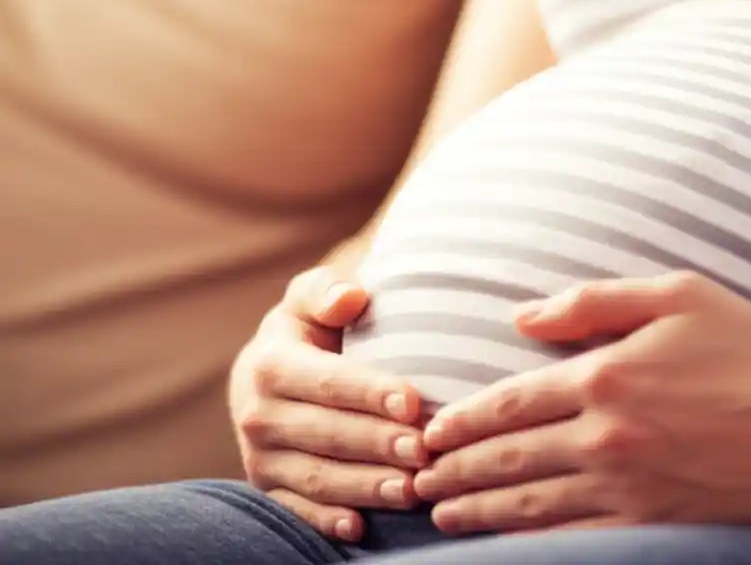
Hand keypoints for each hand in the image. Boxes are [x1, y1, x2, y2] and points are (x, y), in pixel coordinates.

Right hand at [230, 267, 426, 541]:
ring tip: (410, 489)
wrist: (271, 373)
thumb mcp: (311, 297)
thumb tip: (350, 296)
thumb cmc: (310, 328)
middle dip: (377, 444)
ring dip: (364, 486)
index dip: (370, 392)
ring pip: (316, 477)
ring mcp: (259, 457)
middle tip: (424, 451)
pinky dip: (327, 521)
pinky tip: (361, 528)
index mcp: (269, 364)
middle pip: (326, 433)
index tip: (412, 402)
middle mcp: (257, 414)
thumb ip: (327, 290)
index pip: (326, 381)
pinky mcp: (268, 488)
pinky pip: (298, 510)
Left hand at [414, 271, 750, 532]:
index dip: (463, 420)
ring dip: (477, 509)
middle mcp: (606, 433)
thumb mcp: (678, 295)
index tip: (430, 431)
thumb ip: (594, 301)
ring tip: (440, 514)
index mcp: (606, 373)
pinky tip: (505, 542)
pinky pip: (576, 538)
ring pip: (531, 502)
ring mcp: (629, 485)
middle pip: (508, 455)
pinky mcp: (655, 522)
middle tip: (415, 479)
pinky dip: (531, 540)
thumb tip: (521, 315)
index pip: (511, 401)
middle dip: (454, 469)